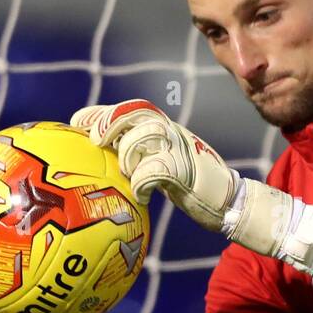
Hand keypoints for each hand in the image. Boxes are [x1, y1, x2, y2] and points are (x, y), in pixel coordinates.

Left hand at [71, 100, 312, 274]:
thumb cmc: (198, 189)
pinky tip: (142, 195)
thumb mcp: (168, 166)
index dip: (102, 112)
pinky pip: (154, 170)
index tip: (78, 121)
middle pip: (136, 113)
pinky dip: (142, 182)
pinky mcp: (186, 172)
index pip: (132, 109)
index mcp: (168, 130)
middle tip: (94, 139)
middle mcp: (174, 134)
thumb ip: (144, 157)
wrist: (234, 203)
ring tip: (127, 171)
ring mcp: (182, 150)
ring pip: (144, 136)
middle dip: (110, 122)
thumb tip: (110, 161)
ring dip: (128, 153)